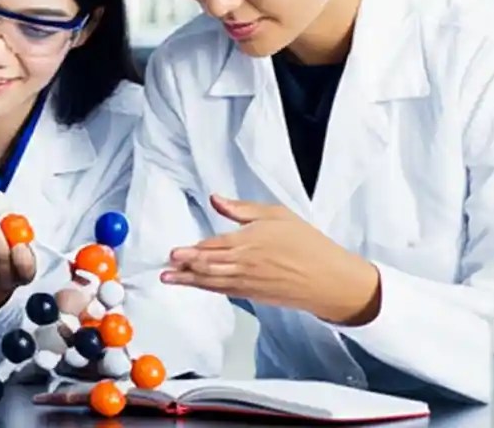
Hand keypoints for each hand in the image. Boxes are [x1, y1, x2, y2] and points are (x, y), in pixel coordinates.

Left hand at [162, 195, 381, 325]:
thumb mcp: (276, 215)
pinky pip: (224, 291)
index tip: (174, 252)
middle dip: (184, 268)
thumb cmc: (307, 243)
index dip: (191, 251)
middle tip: (165, 268)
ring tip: (170, 279)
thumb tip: (215, 199)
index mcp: (249, 242)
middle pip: (207, 267)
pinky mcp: (254, 295)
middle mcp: (245, 264)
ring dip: (189, 281)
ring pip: (212, 282)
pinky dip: (207, 288)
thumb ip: (242, 209)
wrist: (329, 279)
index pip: (213, 247)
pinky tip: (196, 285)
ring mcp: (248, 283)